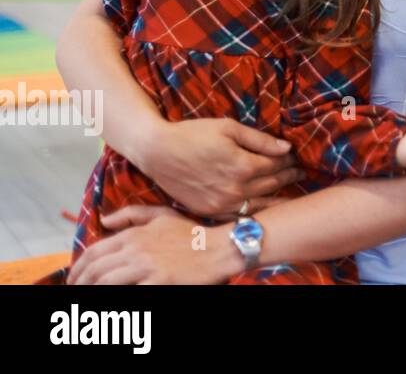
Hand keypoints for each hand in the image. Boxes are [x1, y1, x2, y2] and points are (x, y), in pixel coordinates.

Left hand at [67, 206, 240, 284]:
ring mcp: (146, 267)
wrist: (220, 247)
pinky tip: (113, 300)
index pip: (94, 252)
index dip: (79, 267)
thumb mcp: (162, 216)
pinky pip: (128, 292)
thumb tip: (105, 219)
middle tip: (76, 290)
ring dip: (92, 290)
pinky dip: (116, 296)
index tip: (75, 277)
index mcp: (134, 234)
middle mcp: (135, 250)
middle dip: (80, 282)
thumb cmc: (192, 233)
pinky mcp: (158, 282)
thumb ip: (132, 214)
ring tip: (88, 297)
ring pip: (105, 282)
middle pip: (95, 270)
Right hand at [138, 118, 302, 218]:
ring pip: (259, 204)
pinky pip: (239, 214)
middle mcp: (235, 189)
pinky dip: (255, 211)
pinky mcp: (209, 211)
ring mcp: (222, 204)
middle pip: (271, 184)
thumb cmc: (193, 134)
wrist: (157, 152)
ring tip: (291, 193)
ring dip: (277, 197)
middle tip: (300, 173)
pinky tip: (264, 208)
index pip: (275, 165)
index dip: (288, 160)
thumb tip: (286, 148)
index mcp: (243, 166)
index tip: (296, 157)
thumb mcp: (229, 128)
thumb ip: (260, 140)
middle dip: (288, 176)